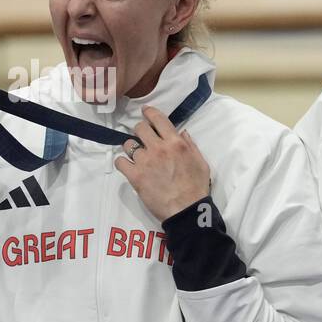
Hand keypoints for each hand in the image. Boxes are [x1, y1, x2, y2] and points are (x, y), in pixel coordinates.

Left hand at [114, 105, 210, 220]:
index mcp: (176, 143)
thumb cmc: (197, 187)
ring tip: (137, 157)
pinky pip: (120, 161)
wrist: (186, 210)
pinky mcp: (135, 175)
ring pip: (128, 144)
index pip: (158, 119)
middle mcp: (159, 148)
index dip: (149, 113)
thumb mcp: (201, 163)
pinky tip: (129, 167)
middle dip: (140, 130)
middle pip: (140, 128)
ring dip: (132, 148)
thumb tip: (182, 133)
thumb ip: (191, 146)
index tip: (146, 112)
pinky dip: (123, 163)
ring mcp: (145, 161)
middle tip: (143, 138)